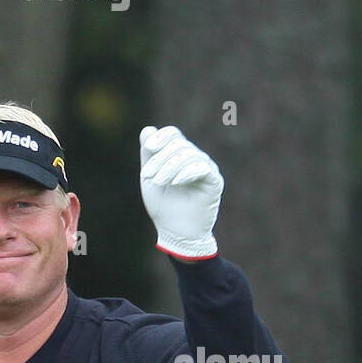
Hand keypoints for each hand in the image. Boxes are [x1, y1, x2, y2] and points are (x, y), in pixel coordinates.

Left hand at [139, 125, 223, 259]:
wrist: (175, 232)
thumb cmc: (164, 207)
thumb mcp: (150, 179)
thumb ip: (149, 156)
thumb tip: (147, 130)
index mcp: (179, 156)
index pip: (174, 134)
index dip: (162, 137)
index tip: (149, 148)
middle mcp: (195, 158)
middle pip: (179, 145)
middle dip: (160, 159)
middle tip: (148, 177)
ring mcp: (206, 169)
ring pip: (189, 155)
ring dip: (169, 167)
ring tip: (158, 182)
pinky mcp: (214, 181)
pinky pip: (202, 168)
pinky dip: (186, 172)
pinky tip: (175, 182)